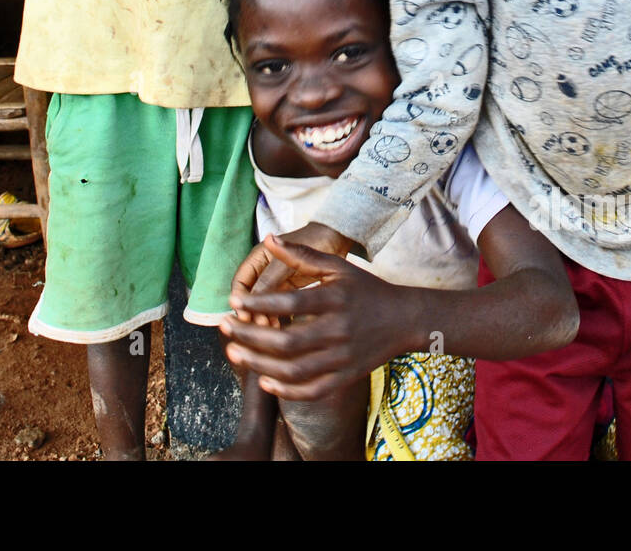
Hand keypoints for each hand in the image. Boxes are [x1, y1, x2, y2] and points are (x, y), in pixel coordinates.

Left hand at [222, 236, 405, 399]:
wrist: (405, 320)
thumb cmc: (367, 289)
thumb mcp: (339, 267)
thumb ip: (303, 255)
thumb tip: (269, 239)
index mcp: (335, 299)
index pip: (291, 304)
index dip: (259, 305)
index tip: (234, 302)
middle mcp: (339, 330)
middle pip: (287, 342)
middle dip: (250, 337)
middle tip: (225, 328)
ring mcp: (343, 358)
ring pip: (294, 370)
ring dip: (260, 365)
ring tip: (235, 354)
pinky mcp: (346, 377)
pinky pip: (312, 391)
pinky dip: (286, 390)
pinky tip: (264, 381)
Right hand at [230, 224, 354, 322]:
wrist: (336, 238)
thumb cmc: (314, 242)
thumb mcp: (289, 260)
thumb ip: (271, 278)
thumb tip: (254, 300)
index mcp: (258, 258)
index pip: (240, 284)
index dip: (241, 301)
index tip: (247, 317)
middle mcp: (264, 270)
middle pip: (250, 297)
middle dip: (252, 313)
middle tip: (262, 327)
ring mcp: (276, 280)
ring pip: (263, 304)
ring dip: (265, 318)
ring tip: (274, 329)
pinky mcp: (289, 290)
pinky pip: (278, 307)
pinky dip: (279, 317)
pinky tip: (285, 328)